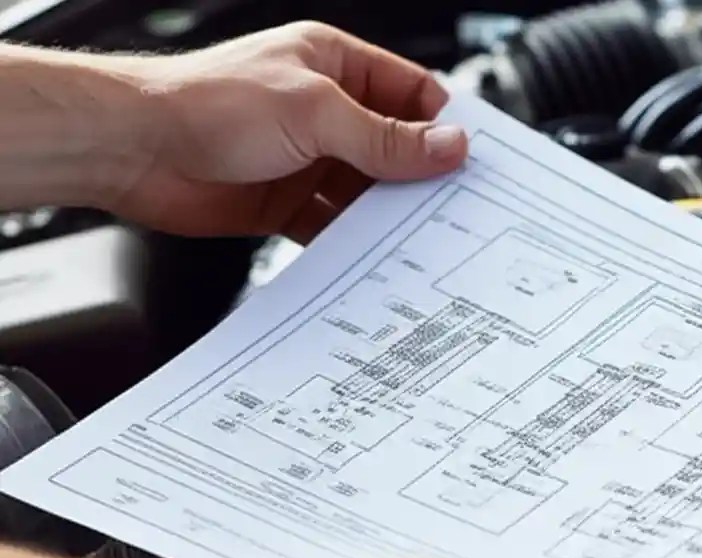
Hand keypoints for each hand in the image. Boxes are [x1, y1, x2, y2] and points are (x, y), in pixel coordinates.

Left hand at [106, 22, 466, 241]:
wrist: (131, 149)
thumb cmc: (206, 104)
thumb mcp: (315, 113)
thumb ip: (385, 137)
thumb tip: (448, 146)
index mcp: (333, 63)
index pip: (410, 93)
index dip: (443, 124)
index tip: (474, 159)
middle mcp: (322, 109)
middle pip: (393, 145)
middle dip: (422, 174)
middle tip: (458, 205)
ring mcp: (305, 156)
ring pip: (367, 188)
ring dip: (388, 211)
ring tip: (421, 236)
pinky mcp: (284, 200)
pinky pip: (335, 223)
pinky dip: (354, 240)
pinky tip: (374, 254)